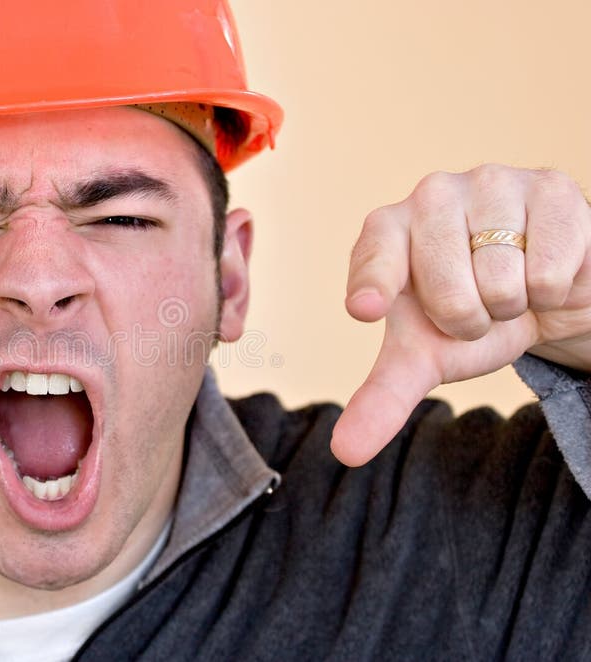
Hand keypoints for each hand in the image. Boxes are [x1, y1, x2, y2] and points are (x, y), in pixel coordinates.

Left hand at [332, 165, 590, 465]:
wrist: (546, 293)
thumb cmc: (473, 316)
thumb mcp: (425, 358)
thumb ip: (382, 398)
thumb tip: (345, 453)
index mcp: (387, 230)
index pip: (374, 254)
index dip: (372, 282)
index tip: (364, 309)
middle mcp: (431, 195)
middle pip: (449, 291)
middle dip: (472, 319)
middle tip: (479, 304)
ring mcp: (490, 182)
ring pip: (502, 280)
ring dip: (513, 303)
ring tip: (511, 286)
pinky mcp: (550, 184)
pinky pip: (550, 266)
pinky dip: (552, 286)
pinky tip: (545, 267)